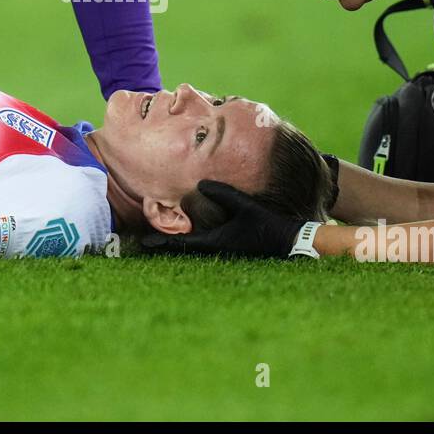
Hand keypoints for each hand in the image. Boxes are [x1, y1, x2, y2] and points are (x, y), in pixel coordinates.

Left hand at [141, 180, 310, 258]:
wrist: (289, 241)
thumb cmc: (268, 225)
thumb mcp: (245, 206)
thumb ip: (224, 194)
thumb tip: (201, 184)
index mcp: (216, 242)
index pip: (182, 244)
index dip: (162, 243)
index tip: (144, 243)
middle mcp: (217, 248)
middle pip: (184, 248)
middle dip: (165, 245)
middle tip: (144, 243)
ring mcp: (223, 248)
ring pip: (193, 247)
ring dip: (177, 243)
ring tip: (161, 238)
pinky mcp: (230, 245)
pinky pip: (205, 243)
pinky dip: (191, 240)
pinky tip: (189, 233)